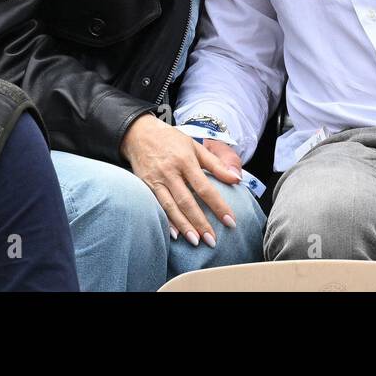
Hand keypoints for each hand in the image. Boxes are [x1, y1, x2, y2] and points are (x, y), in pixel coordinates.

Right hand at [120, 114, 242, 246]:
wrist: (138, 133)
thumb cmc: (171, 140)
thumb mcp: (195, 146)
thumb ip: (216, 164)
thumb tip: (236, 179)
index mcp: (185, 160)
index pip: (204, 187)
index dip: (218, 206)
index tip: (230, 221)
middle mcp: (170, 172)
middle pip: (187, 201)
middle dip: (200, 222)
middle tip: (212, 240)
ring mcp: (156, 180)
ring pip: (171, 207)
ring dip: (184, 226)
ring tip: (196, 242)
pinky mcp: (145, 186)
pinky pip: (156, 207)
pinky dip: (166, 221)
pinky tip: (175, 234)